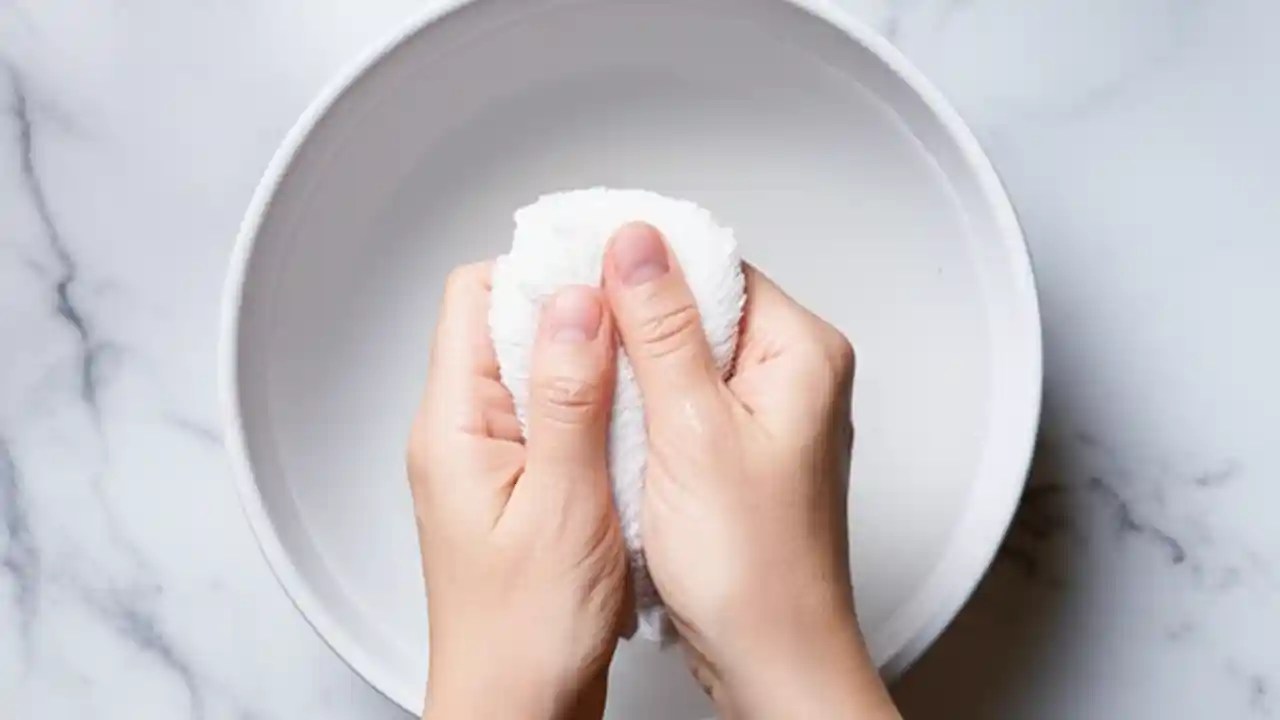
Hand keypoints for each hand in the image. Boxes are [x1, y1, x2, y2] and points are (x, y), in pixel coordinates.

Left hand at [407, 263, 627, 719]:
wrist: (518, 709)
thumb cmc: (524, 634)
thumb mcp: (561, 504)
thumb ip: (568, 399)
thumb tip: (576, 304)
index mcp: (454, 427)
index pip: (476, 297)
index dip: (540, 268)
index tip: (603, 260)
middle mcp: (464, 435)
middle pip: (509, 324)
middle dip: (577, 306)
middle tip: (640, 305)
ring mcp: (494, 460)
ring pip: (540, 369)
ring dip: (594, 358)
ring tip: (646, 359)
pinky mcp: (525, 486)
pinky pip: (558, 416)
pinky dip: (598, 405)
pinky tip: (636, 419)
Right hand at [602, 223, 900, 718]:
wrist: (772, 657)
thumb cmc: (754, 568)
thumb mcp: (690, 430)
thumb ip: (662, 329)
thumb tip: (637, 245)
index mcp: (802, 354)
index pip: (716, 267)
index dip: (645, 262)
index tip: (584, 262)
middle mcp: (797, 378)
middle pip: (701, 309)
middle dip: (634, 316)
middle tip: (576, 326)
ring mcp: (771, 418)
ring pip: (689, 358)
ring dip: (637, 364)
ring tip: (591, 377)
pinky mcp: (745, 454)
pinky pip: (688, 404)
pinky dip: (648, 406)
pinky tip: (614, 422)